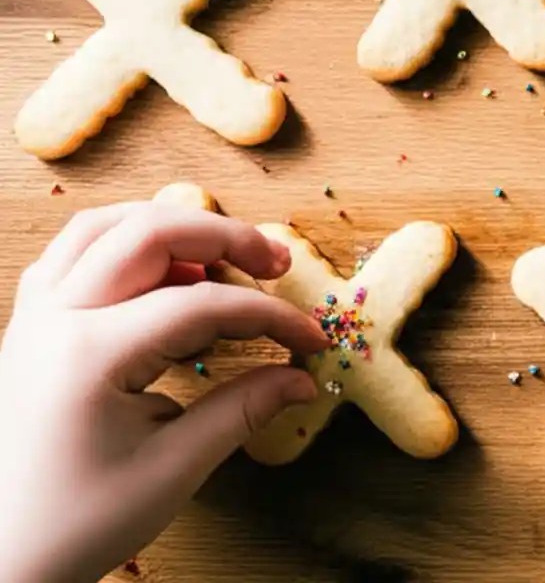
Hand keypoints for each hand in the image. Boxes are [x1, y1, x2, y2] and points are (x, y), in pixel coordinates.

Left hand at [0, 202, 328, 581]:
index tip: (310, 338)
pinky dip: (123, 243)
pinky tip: (162, 270)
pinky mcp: (29, 327)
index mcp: (90, 355)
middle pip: (149, 233)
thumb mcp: (171, 470)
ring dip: (170, 225)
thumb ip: (241, 411)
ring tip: (222, 252)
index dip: (270, 316)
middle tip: (277, 262)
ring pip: (102, 227)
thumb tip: (300, 379)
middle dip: (224, 236)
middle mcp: (55, 319)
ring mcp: (34, 317)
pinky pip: (73, 254)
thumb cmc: (73, 523)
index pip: (203, 305)